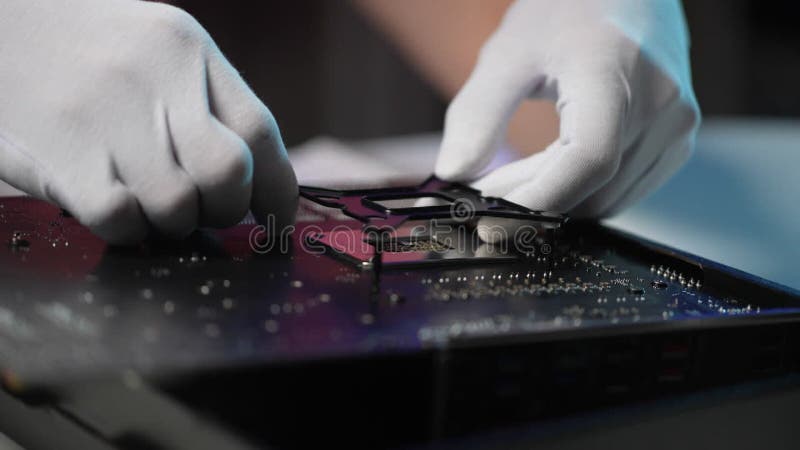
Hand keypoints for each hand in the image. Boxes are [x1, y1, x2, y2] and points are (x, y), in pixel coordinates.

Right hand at [0, 0, 296, 243]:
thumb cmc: (86, 54)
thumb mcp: (159, 52)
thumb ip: (208, 106)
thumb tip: (254, 183)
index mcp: (187, 49)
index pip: (259, 133)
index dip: (277, 191)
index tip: (276, 222)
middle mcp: (154, 77)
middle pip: (229, 175)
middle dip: (224, 208)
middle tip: (200, 208)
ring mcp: (107, 114)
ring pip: (177, 206)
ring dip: (170, 221)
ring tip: (145, 198)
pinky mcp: (62, 152)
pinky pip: (122, 219)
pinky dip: (126, 228)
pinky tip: (110, 202)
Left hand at [435, 0, 699, 240]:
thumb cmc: (567, 12)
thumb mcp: (508, 53)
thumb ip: (477, 113)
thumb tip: (453, 172)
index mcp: (617, 74)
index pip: (589, 158)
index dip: (538, 198)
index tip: (489, 214)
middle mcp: (661, 106)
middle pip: (592, 187)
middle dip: (531, 201)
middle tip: (483, 194)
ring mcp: (675, 129)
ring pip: (606, 201)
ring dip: (554, 201)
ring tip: (511, 177)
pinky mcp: (675, 144)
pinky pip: (622, 192)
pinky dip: (579, 194)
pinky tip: (546, 173)